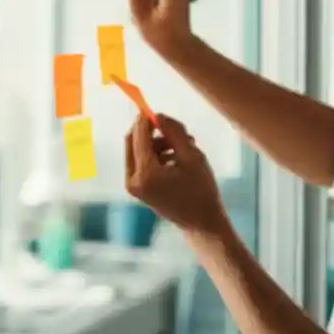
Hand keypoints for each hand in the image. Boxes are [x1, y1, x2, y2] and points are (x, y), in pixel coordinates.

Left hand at [125, 113, 226, 235]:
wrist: (201, 223)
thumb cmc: (201, 190)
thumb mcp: (192, 156)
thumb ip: (174, 132)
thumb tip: (158, 114)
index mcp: (146, 173)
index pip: (139, 135)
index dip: (146, 118)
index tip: (159, 109)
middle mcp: (134, 180)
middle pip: (132, 140)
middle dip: (152, 130)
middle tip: (174, 128)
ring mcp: (133, 185)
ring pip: (138, 150)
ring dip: (158, 143)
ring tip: (184, 145)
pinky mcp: (138, 188)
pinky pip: (142, 161)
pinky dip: (157, 154)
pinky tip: (177, 158)